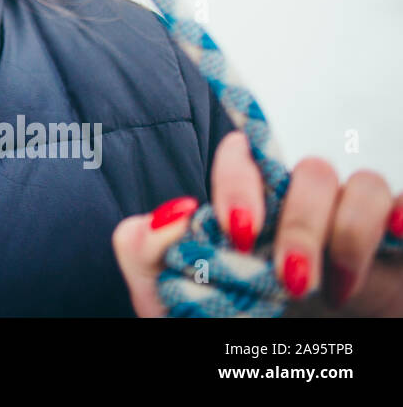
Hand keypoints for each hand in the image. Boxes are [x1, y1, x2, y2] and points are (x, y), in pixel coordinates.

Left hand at [113, 130, 402, 315]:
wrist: (284, 369)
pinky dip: (400, 215)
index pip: (245, 156)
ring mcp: (350, 226)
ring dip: (348, 234)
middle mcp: (301, 210)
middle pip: (309, 171)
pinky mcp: (393, 247)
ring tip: (333, 291)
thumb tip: (167, 215)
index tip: (237, 230)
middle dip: (299, 224)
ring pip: (363, 185)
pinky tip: (396, 236)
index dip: (240, 178)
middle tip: (290, 279)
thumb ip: (146, 254)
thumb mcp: (172, 302)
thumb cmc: (232, 329)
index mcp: (250, 211)